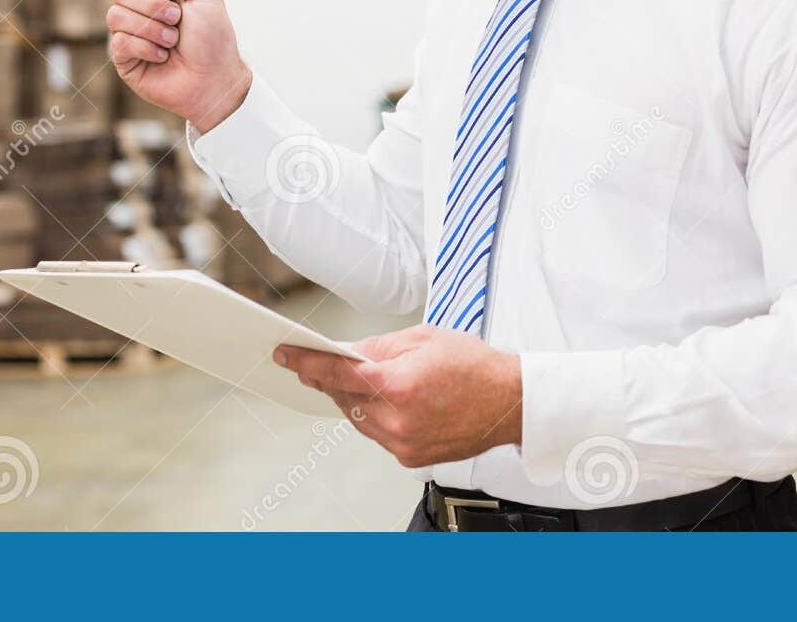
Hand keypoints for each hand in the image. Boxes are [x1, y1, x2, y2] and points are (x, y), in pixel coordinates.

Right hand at [108, 0, 251, 131]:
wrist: (215, 80)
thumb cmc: (214, 39)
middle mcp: (140, 8)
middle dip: (152, 4)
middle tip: (176, 18)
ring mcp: (129, 33)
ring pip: (116, 15)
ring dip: (152, 28)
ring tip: (173, 41)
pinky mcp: (123, 57)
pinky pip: (120, 41)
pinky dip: (148, 48)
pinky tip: (163, 57)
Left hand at [274, 325, 521, 467]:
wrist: (510, 404)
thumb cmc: (475, 367)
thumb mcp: (425, 339)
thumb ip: (380, 348)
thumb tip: (347, 353)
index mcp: (399, 384)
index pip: (338, 372)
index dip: (306, 362)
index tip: (286, 355)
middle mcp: (397, 420)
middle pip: (343, 397)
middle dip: (330, 378)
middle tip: (319, 363)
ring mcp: (402, 443)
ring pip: (356, 418)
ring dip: (351, 398)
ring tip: (360, 380)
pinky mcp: (409, 457)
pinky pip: (376, 434)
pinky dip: (372, 416)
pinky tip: (384, 400)